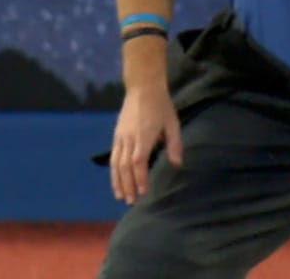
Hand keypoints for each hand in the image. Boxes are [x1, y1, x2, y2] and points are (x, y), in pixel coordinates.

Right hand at [109, 83, 182, 203]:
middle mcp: (129, 138)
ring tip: (120, 196)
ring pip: (116, 162)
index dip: (139, 178)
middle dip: (127, 185)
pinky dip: (113, 170)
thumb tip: (176, 165)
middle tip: (130, 201)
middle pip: (124, 166)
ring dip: (117, 181)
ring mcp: (121, 136)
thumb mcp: (172, 124)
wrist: (142, 88)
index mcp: (144, 136)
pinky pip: (113, 155)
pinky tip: (116, 180)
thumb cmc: (161, 106)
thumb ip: (174, 145)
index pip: (138, 161)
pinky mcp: (117, 134)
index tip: (142, 192)